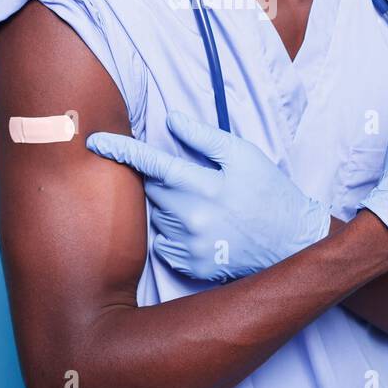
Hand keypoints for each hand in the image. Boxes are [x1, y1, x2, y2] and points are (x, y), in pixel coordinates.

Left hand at [86, 110, 330, 281]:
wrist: (293, 242)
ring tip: (205, 207)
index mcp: (205, 186)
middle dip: (164, 181)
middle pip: (153, 190)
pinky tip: (202, 230)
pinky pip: (164, 244)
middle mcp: (194, 218)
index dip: (121, 150)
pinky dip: (174, 233)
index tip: (94, 141)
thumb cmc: (269, 192)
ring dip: (170, 207)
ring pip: (157, 217)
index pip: (153, 163)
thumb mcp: (244, 156)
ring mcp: (191, 246)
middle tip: (193, 181)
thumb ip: (204, 138)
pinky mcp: (192, 267)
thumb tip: (171, 120)